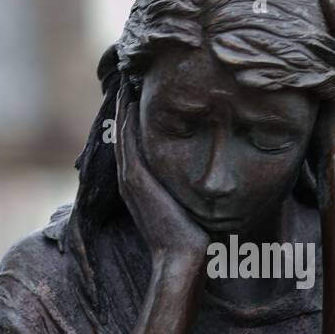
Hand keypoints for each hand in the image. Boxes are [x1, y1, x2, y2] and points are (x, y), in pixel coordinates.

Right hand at [115, 83, 208, 268]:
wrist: (184, 259)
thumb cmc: (194, 238)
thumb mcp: (191, 205)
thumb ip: (193, 188)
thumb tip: (213, 178)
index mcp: (142, 184)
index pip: (134, 141)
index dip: (136, 116)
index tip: (144, 91)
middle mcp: (131, 178)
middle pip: (123, 131)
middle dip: (126, 104)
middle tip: (129, 74)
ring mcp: (131, 178)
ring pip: (121, 131)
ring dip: (123, 103)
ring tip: (128, 76)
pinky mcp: (136, 179)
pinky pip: (126, 138)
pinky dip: (126, 115)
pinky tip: (131, 93)